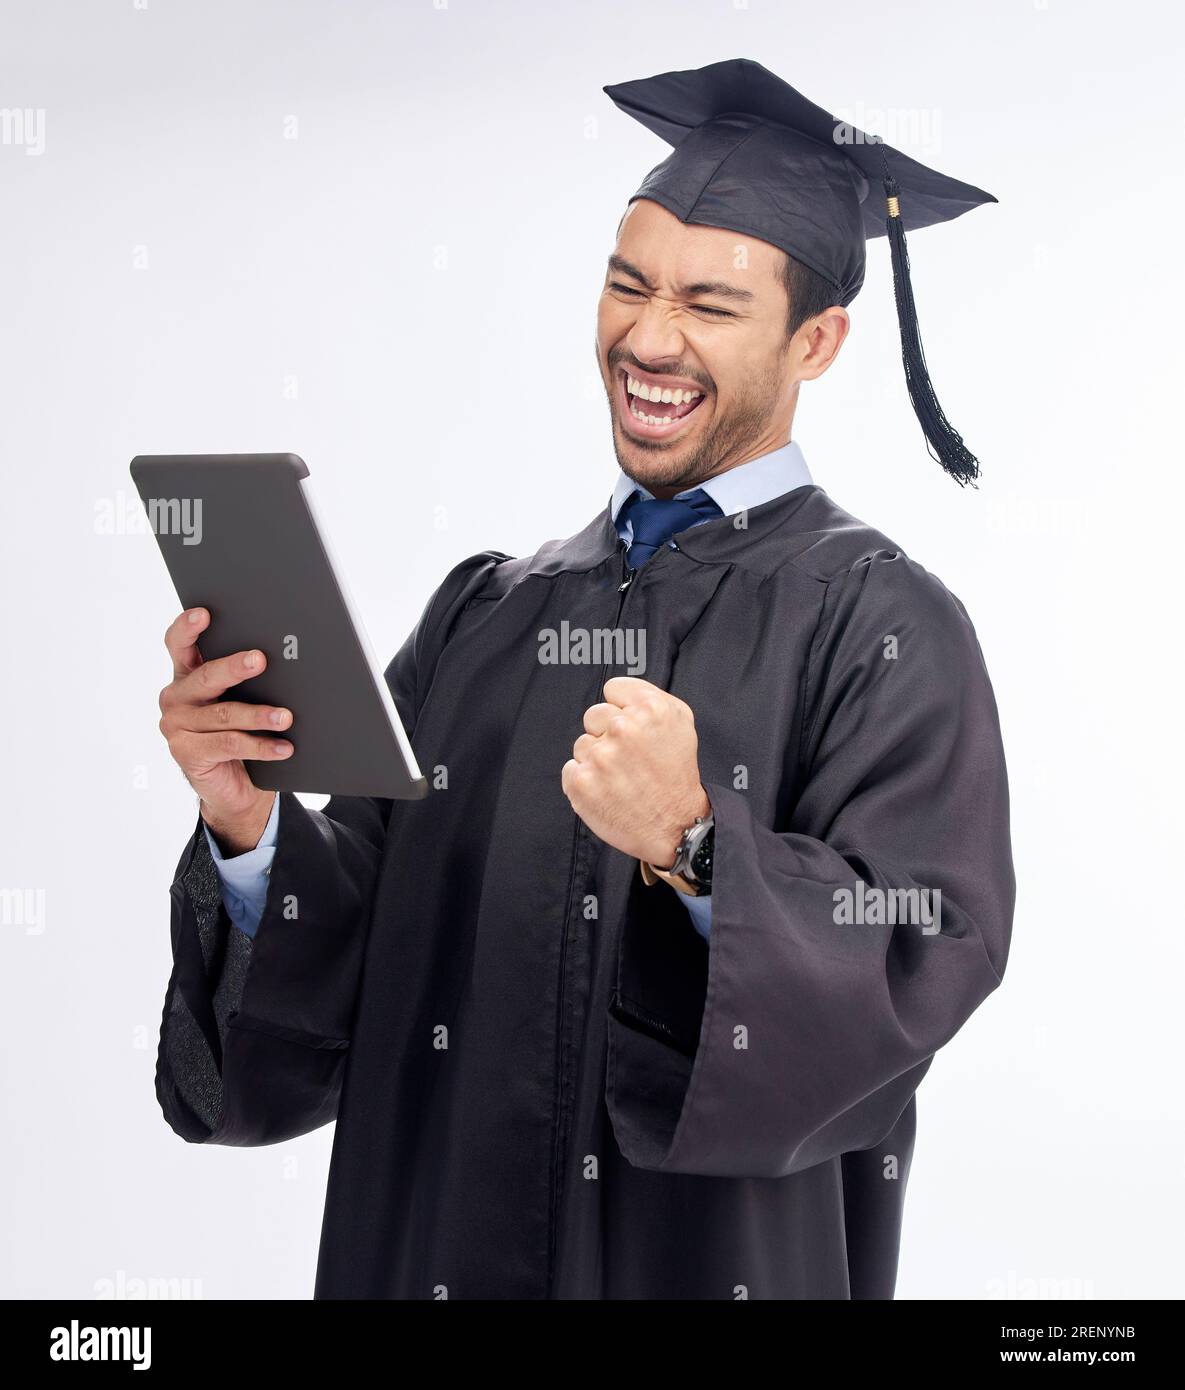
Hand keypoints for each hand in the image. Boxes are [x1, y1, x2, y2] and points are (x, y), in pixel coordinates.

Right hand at [157, 608, 288, 852]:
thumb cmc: (243, 731)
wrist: (235, 785)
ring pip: (223, 714)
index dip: (188, 628)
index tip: (204, 613)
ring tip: (287, 716)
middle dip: (235, 667)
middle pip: (206, 676)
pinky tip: (284, 747)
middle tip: (260, 659)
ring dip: (259, 714)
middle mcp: (177, 697)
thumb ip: (250, 678)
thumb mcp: (244, 700)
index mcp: (187, 675)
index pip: (179, 644)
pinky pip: (230, 745)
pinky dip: (261, 745)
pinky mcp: (187, 753)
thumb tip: (287, 657)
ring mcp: (177, 726)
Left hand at [561, 676, 709, 865]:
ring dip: (597, 760)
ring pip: (582, 744)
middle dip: (607, 734)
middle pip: (594, 715)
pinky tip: (608, 791)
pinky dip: (585, 781)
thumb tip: (617, 690)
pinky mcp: (581, 783)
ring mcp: (600, 757)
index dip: (623, 709)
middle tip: (629, 759)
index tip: (634, 729)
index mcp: (650, 710)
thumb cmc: (676, 773)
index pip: (613, 689)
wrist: (675, 826)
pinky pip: (570, 769)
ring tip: (622, 778)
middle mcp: (624, 730)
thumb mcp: (680, 721)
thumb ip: (648, 695)